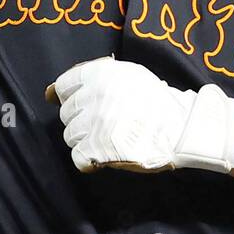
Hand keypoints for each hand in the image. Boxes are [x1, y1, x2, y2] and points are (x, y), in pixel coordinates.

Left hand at [47, 56, 233, 173]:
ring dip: (86, 140)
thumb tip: (50, 92)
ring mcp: (95, 123)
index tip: (84, 107)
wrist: (183, 128)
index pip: (64, 86)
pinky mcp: (99, 149)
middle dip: (81, 120)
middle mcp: (94, 96)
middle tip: (106, 123)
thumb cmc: (155, 100)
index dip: (72, 98)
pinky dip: (89, 160)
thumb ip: (90, 77)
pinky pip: (78, 157)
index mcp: (99, 74)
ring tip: (109, 138)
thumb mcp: (126, 74)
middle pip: (66, 113)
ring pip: (70, 135)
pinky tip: (105, 155)